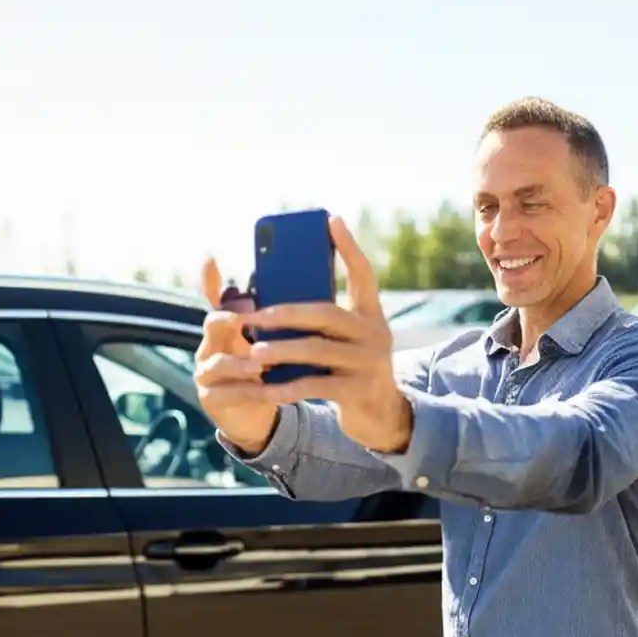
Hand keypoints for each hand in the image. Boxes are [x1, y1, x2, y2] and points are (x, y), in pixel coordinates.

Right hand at [192, 257, 278, 455]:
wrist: (259, 416)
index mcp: (225, 329)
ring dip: (240, 362)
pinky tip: (268, 391)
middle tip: (245, 319)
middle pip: (211, 324)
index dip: (210, 280)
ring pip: (217, 362)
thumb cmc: (267, 373)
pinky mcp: (213, 400)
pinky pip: (229, 394)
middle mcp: (210, 346)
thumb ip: (280, 320)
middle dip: (228, 319)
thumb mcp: (272, 344)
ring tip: (259, 365)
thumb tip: (304, 284)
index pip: (214, 297)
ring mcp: (207, 374)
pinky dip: (250, 392)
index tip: (211, 259)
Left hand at [242, 215, 413, 453]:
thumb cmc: (352, 371)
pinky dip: (287, 387)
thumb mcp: (348, 342)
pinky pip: (316, 384)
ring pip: (317, 350)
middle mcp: (375, 333)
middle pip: (327, 313)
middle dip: (286, 312)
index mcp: (371, 315)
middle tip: (254, 316)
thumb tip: (277, 301)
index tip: (331, 219)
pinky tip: (264, 389)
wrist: (382, 418)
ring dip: (282, 350)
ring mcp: (370, 362)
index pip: (364, 274)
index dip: (348, 246)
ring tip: (254, 352)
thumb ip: (327, 322)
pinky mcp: (359, 390)